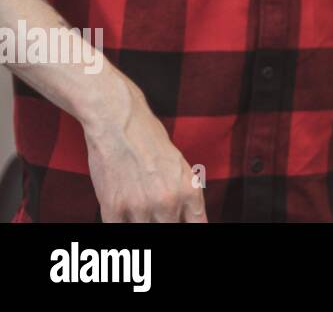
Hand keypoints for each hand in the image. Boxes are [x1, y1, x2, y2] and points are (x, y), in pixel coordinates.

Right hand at [82, 76, 207, 221]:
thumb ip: (186, 196)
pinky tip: (124, 215)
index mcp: (189, 191)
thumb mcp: (180, 167)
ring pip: (145, 233)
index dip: (189, 229)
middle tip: (157, 214)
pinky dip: (122, 225)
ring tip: (140, 208)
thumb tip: (192, 220)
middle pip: (170, 230)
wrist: (119, 123)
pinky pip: (119, 231)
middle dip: (166, 224)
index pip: (196, 227)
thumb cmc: (150, 141)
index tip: (181, 224)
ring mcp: (139, 208)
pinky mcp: (113, 208)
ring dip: (143, 223)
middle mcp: (167, 202)